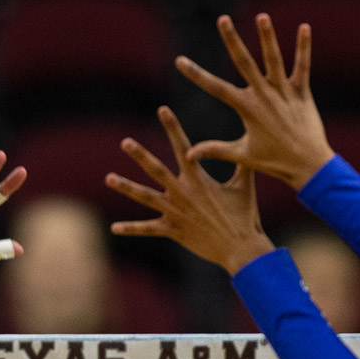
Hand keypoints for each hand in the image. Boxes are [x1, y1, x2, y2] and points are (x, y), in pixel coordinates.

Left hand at [107, 106, 276, 274]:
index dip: (173, 127)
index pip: (183, 147)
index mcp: (199, 180)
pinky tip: (113, 228)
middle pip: (157, 170)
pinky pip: (148, 229)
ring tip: (109, 178)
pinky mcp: (173, 231)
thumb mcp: (244, 185)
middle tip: (125, 142)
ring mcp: (176, 212)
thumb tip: (250, 145)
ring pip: (145, 197)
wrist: (241, 249)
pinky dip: (131, 229)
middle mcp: (183, 193)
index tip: (163, 109)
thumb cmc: (245, 216)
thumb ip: (241, 164)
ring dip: (126, 187)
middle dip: (140, 155)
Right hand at [176, 14, 334, 188]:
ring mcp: (284, 92)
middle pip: (245, 63)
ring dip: (267, 37)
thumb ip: (215, 150)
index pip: (216, 88)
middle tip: (222, 19)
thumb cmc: (274, 162)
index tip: (180, 61)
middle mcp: (264, 96)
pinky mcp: (302, 92)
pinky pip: (302, 66)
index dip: (195, 74)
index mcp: (247, 110)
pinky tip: (304, 27)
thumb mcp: (242, 155)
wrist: (308, 166)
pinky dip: (304, 48)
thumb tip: (188, 154)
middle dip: (232, 40)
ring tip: (262, 16)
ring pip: (274, 60)